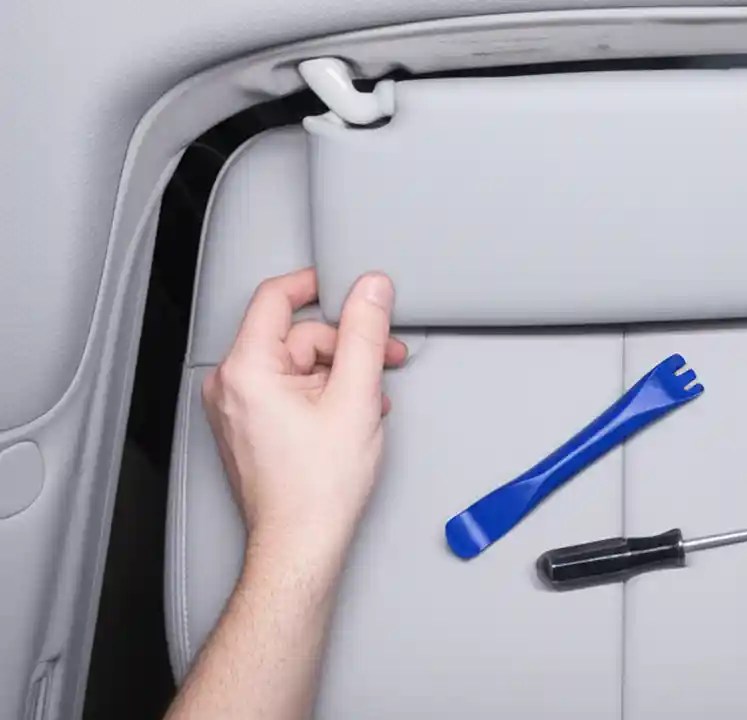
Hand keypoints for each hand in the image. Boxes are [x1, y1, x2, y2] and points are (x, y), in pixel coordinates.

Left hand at [202, 268, 406, 557]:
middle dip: (344, 346)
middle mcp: (231, 385)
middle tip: (382, 364)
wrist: (300, 544)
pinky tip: (347, 418)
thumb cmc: (317, 488)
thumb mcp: (355, 397)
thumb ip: (365, 334)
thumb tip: (371, 289)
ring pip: (297, 365)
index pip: (276, 297)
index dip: (317, 284)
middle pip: (295, 336)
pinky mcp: (248, 427)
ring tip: (365, 406)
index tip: (348, 284)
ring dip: (338, 375)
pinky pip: (288, 390)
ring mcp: (236, 408)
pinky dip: (322, 395)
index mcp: (247, 369)